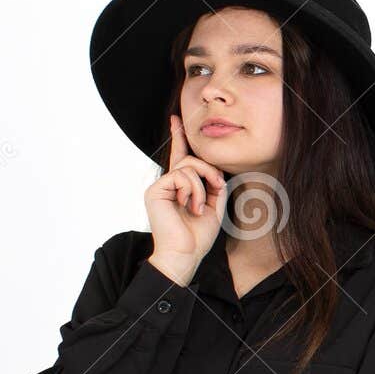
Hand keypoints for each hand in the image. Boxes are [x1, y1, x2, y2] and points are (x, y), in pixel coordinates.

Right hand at [145, 114, 226, 284]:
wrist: (185, 254)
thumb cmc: (198, 236)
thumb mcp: (214, 206)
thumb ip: (213, 184)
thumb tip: (214, 169)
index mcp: (180, 187)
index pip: (181, 158)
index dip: (179, 138)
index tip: (176, 119)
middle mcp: (167, 184)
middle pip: (191, 159)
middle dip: (211, 170)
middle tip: (219, 187)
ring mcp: (159, 186)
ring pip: (189, 166)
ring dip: (203, 187)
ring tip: (199, 207)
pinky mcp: (155, 189)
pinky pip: (182, 175)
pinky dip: (194, 190)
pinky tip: (190, 206)